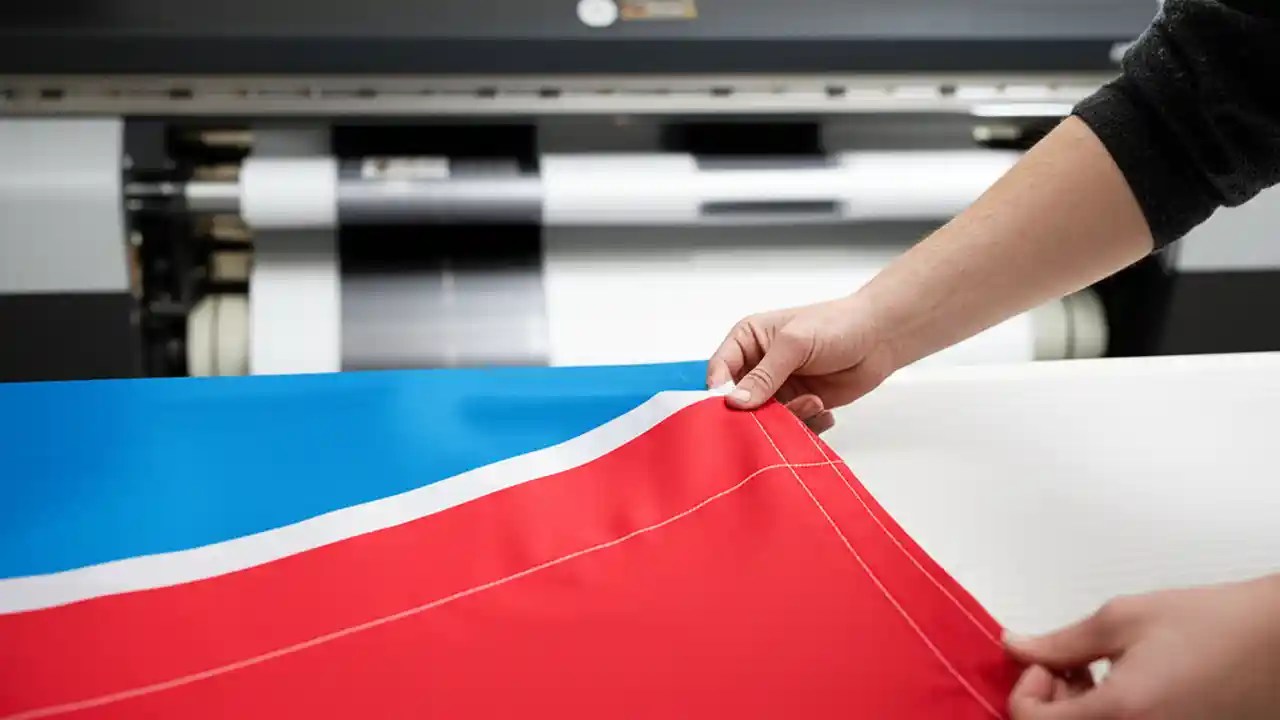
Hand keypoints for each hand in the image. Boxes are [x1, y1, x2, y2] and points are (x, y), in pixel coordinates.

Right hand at [706, 296, 898, 431]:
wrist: (879, 337)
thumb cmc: (836, 325)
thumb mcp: (794, 344)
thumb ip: (763, 375)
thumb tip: (734, 402)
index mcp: (747, 341)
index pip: (719, 370)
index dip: (718, 392)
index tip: (731, 410)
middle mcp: (757, 366)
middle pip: (738, 402)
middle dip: (756, 414)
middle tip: (774, 418)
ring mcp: (778, 388)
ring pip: (765, 419)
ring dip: (788, 419)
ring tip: (813, 403)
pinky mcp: (798, 406)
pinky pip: (790, 427)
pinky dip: (806, 425)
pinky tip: (824, 410)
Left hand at [1005, 575, 1279, 718]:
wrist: (1276, 642)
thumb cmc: (1214, 625)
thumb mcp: (1123, 619)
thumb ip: (1060, 641)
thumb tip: (1018, 648)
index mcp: (1123, 713)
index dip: (1027, 691)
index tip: (1043, 664)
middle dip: (1051, 702)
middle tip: (1068, 665)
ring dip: (1077, 711)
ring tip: (1098, 672)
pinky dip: (1108, 718)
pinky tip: (1123, 689)